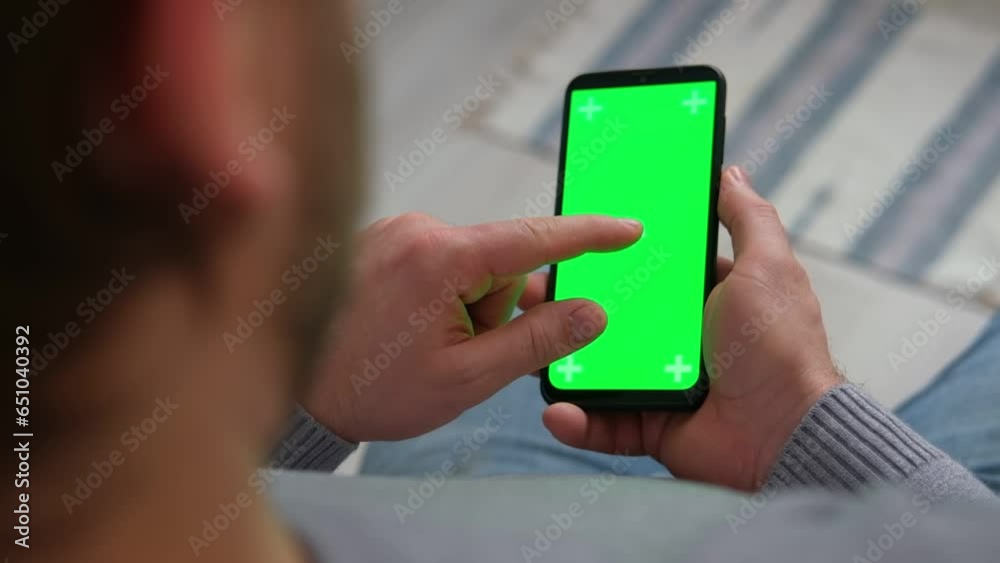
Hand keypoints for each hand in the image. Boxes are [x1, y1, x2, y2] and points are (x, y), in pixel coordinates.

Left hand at [305, 213, 643, 441]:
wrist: (295, 392)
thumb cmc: (373, 390)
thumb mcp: (468, 377)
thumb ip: (536, 341)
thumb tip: (591, 312)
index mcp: (439, 257)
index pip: (533, 238)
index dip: (588, 236)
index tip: (629, 230)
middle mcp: (415, 229)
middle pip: (501, 261)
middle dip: (499, 308)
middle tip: (464, 352)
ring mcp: (393, 232)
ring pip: (470, 265)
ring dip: (469, 307)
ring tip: (426, 347)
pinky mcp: (381, 241)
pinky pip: (440, 263)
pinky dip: (445, 297)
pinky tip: (412, 331)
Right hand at [542, 166, 842, 490]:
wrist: (784, 435)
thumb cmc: (780, 347)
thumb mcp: (768, 267)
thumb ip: (748, 218)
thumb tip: (730, 173)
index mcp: (707, 299)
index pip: (652, 270)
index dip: (615, 256)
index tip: (575, 244)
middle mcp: (683, 339)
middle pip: (615, 315)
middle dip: (573, 306)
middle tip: (534, 292)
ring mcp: (663, 383)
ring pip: (599, 366)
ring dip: (562, 358)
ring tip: (528, 344)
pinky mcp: (652, 425)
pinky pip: (605, 422)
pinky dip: (578, 419)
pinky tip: (556, 408)